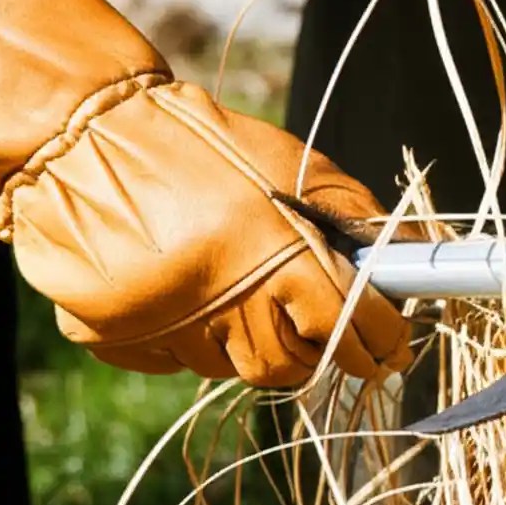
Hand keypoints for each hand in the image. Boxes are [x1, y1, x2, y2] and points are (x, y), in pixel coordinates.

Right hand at [0, 0, 420, 386]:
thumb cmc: (209, 147)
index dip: (382, 344)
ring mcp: (171, 328)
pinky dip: (194, 336)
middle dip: (320, 352)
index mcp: (282, 256)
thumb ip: (359, 217)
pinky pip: (177, 360)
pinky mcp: (120, 340)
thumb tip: (416, 254)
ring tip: (248, 296)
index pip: (353, 326)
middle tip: (324, 331)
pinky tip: (189, 293)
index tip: (394, 351)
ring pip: (236, 368)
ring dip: (254, 342)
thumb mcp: (299, 167)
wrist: (89, 136)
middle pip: (295, 366)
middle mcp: (230, 302)